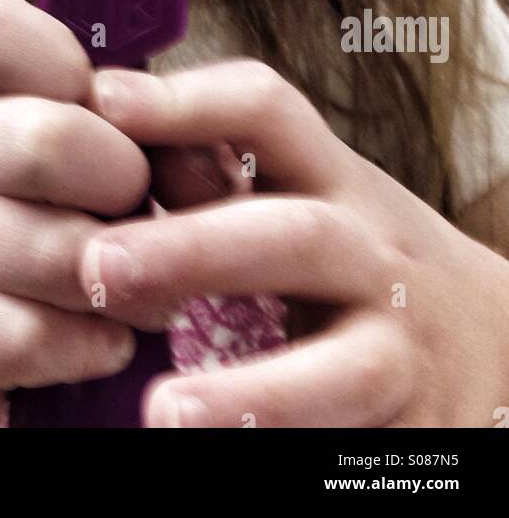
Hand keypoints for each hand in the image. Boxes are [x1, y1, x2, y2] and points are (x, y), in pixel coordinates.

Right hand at [0, 0, 160, 425]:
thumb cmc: (63, 200)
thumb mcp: (104, 138)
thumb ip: (159, 128)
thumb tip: (213, 173)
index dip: (62, 66)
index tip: (99, 105)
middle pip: (48, 143)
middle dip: (124, 183)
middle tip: (138, 206)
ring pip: (53, 254)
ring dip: (126, 279)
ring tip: (142, 282)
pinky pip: (35, 337)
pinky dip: (93, 345)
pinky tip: (101, 335)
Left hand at [78, 60, 508, 427]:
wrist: (494, 342)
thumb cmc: (358, 257)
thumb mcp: (307, 197)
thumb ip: (217, 175)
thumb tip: (97, 128)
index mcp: (333, 180)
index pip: (268, 111)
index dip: (189, 102)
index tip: (103, 102)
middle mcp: (373, 252)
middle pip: (295, 237)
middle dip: (195, 248)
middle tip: (98, 265)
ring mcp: (399, 349)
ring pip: (340, 370)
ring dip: (251, 391)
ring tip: (162, 411)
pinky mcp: (412, 432)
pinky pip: (356, 449)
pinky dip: (292, 453)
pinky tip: (223, 465)